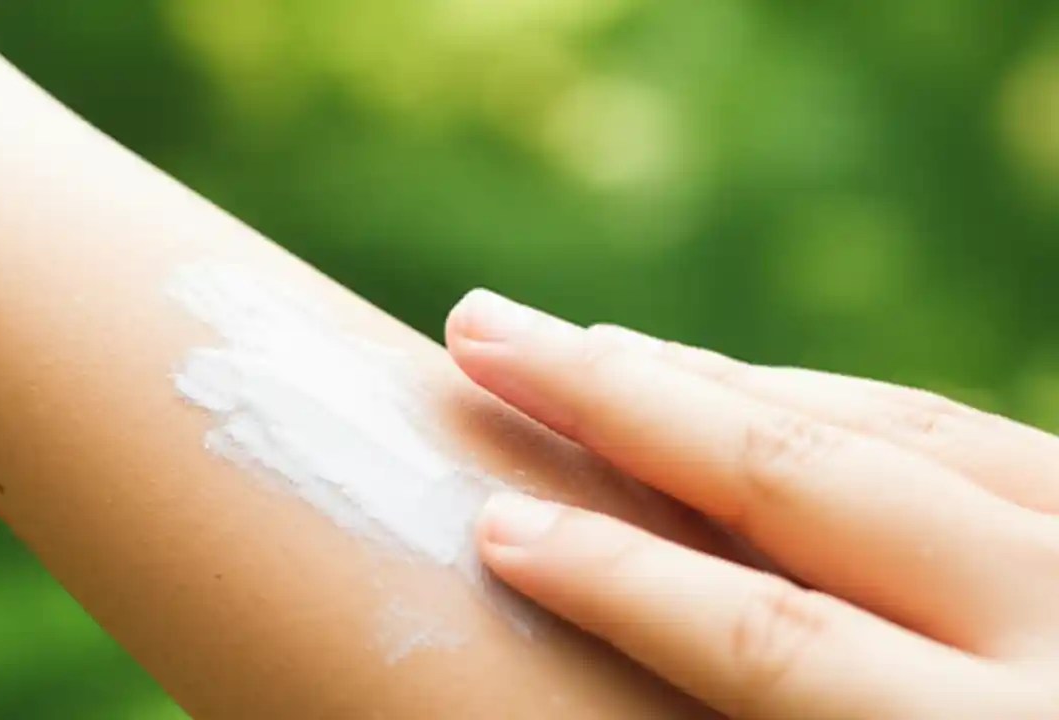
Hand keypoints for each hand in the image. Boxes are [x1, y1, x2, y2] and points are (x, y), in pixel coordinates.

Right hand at [446, 289, 1058, 719]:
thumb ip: (784, 700)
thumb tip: (635, 662)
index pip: (768, 640)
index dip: (617, 577)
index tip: (496, 524)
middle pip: (801, 477)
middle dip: (619, 398)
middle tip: (483, 331)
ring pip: (888, 425)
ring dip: (714, 382)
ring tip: (590, 349)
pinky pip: (964, 431)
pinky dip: (837, 402)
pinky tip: (755, 393)